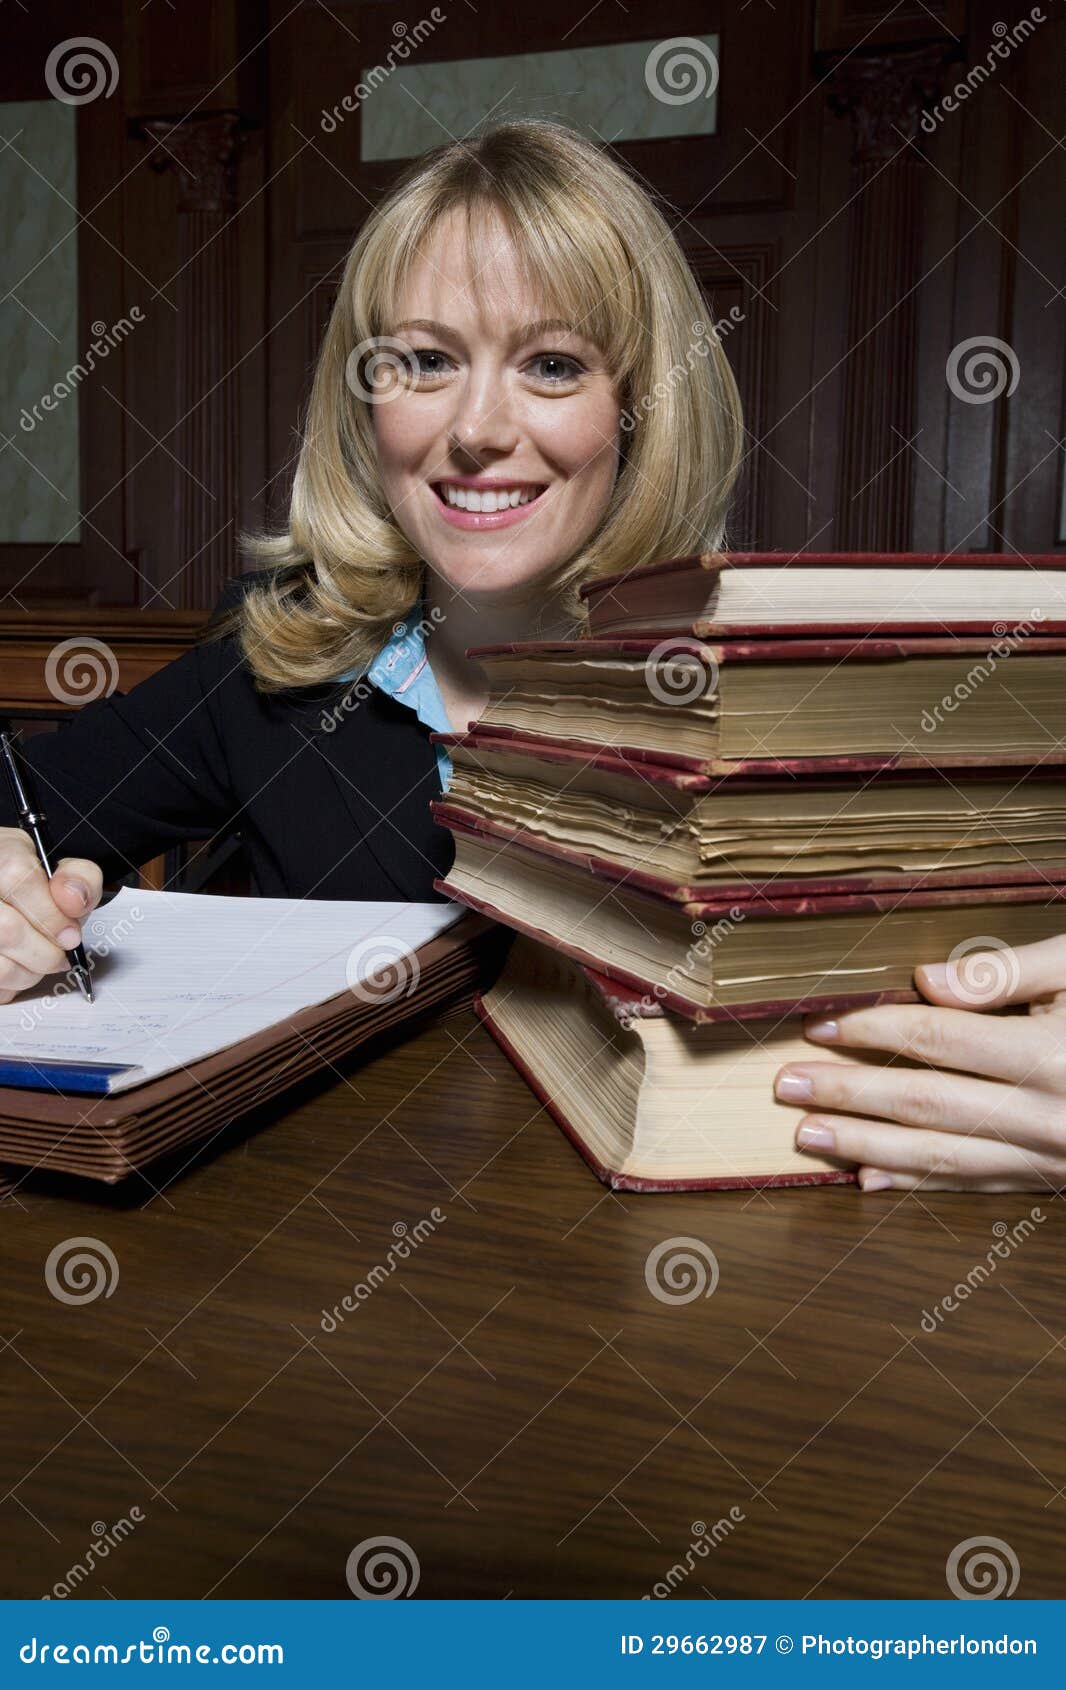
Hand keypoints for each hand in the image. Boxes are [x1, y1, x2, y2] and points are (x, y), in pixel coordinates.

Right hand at [0, 828, 102, 1003]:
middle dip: (48, 951)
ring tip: (41, 957)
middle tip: (62, 950)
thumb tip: (73, 900)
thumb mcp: (59, 868)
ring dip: (33, 971)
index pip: (18, 879)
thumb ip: (79, 877)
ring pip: (2, 966)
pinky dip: (15, 983)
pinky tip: (20, 964)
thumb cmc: (31, 882)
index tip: (71, 933)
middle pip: (8, 930)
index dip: (51, 913)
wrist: (6, 893)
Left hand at [772, 934, 1065, 1193]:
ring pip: (940, 1156)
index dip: (873, 1031)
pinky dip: (917, 1183)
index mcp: (1048, 1055)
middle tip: (787, 1084)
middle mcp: (1045, 1115)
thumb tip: (926, 980)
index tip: (819, 1026)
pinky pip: (973, 1184)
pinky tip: (868, 1178)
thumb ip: (1007, 972)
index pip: (938, 1040)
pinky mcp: (1050, 1179)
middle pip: (925, 1103)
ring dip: (866, 1145)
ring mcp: (1048, 1156)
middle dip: (848, 1094)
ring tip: (807, 1134)